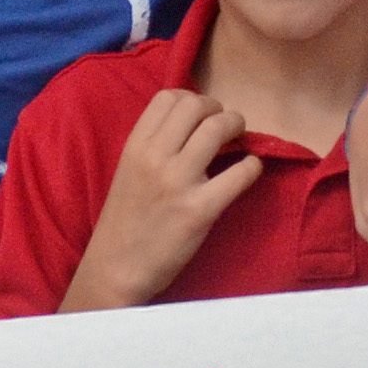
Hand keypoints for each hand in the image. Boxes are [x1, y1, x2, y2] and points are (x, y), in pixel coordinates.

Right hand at [60, 90, 262, 310]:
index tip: (202, 114)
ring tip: (241, 139)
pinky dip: (252, 166)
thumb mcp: (128, 171)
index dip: (192, 98)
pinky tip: (249, 170)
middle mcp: (155, 158)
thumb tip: (189, 123)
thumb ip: (153, 145)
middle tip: (226, 125)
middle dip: (219, 109)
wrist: (116, 269)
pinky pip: (240, 173)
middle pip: (197, 106)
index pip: (169, 97)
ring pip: (219, 128)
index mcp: (135, 146)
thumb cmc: (124, 220)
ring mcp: (178, 183)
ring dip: (238, 126)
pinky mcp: (200, 210)